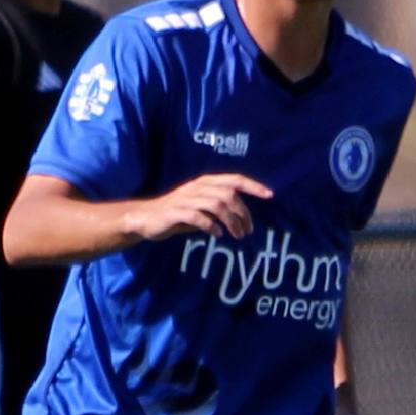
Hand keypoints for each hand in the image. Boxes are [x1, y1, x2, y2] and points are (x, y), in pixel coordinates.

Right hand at [129, 173, 272, 242]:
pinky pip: (198, 217)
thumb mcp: (201, 208)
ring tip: (236, 235)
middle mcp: (196, 187)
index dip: (253, 185)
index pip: (234, 179)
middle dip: (243, 213)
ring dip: (231, 221)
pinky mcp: (176, 212)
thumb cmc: (177, 214)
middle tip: (247, 231)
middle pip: (228, 194)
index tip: (270, 195)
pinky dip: (211, 226)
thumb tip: (243, 217)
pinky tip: (217, 235)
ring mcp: (185, 199)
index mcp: (204, 183)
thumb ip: (220, 208)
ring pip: (217, 204)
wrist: (146, 218)